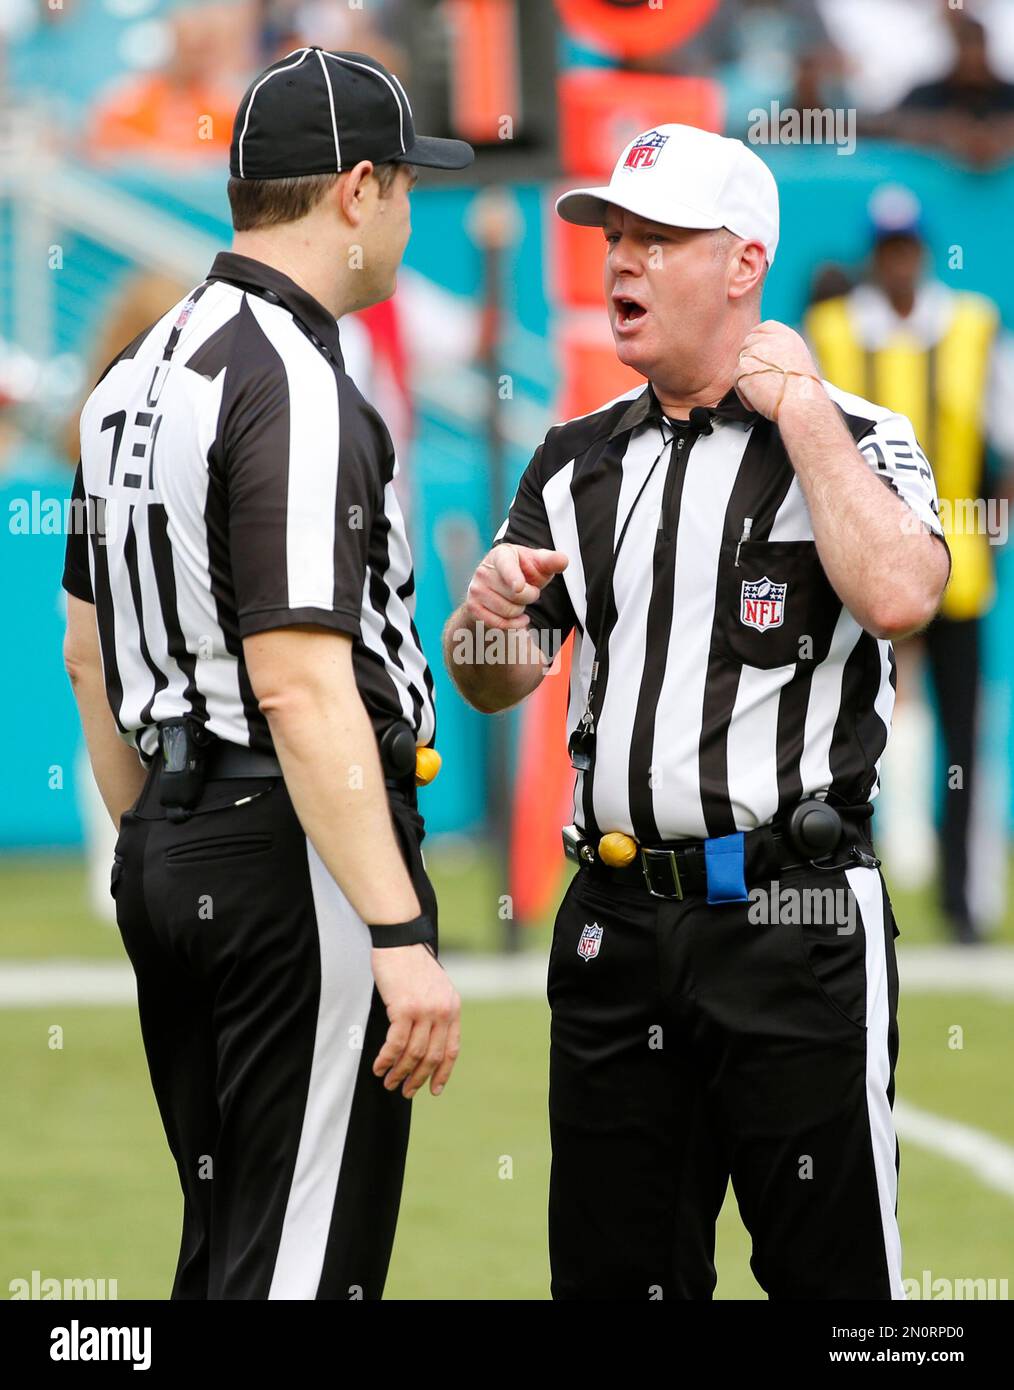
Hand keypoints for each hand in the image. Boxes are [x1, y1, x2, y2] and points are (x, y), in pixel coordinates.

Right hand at [370, 944, 460, 1098]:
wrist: (400, 939)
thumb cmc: (411, 962)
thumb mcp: (434, 987)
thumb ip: (435, 1011)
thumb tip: (427, 1041)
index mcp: (452, 1007)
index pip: (452, 1049)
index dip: (442, 1073)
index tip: (433, 1090)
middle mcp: (442, 1011)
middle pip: (432, 1056)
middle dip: (418, 1078)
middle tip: (405, 1090)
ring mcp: (424, 1011)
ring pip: (413, 1053)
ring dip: (399, 1072)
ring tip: (388, 1081)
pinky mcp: (404, 1008)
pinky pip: (395, 1044)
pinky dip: (386, 1059)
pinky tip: (378, 1066)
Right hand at [464, 543, 568, 629]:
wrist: (498, 585)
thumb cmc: (523, 571)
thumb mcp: (537, 563)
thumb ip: (551, 561)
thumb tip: (563, 561)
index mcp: (500, 554)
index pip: (506, 565)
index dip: (513, 577)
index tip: (519, 587)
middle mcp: (483, 570)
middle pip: (516, 595)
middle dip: (530, 596)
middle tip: (527, 590)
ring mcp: (476, 590)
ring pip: (508, 611)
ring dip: (520, 610)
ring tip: (517, 600)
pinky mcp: (473, 608)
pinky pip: (499, 624)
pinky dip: (513, 624)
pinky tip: (517, 617)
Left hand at [734, 321, 824, 421]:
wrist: (801, 400)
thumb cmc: (803, 389)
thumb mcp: (797, 359)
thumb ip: (779, 351)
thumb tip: (764, 356)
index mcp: (785, 335)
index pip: (761, 328)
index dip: (757, 341)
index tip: (758, 357)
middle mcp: (769, 339)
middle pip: (748, 343)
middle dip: (750, 360)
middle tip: (759, 380)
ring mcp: (755, 351)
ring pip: (741, 362)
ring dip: (748, 378)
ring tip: (762, 394)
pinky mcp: (743, 367)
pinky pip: (736, 380)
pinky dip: (745, 394)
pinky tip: (756, 403)